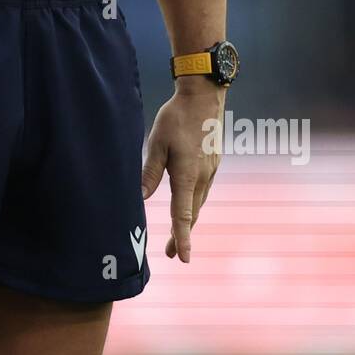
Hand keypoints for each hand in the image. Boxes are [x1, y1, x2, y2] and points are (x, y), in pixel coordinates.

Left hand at [141, 82, 224, 261]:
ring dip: (189, 221)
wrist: (204, 97)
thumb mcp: (157, 144)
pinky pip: (203, 191)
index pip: (183, 215)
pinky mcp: (213, 163)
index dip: (181, 238)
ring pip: (199, 203)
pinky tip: (189, 204)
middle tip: (172, 254)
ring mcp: (211, 171)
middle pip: (192, 214)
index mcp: (187, 175)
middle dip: (182, 235)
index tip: (182, 258)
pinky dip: (195, 204)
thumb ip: (150, 173)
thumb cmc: (177, 118)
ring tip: (179, 234)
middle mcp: (203, 177)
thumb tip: (141, 198)